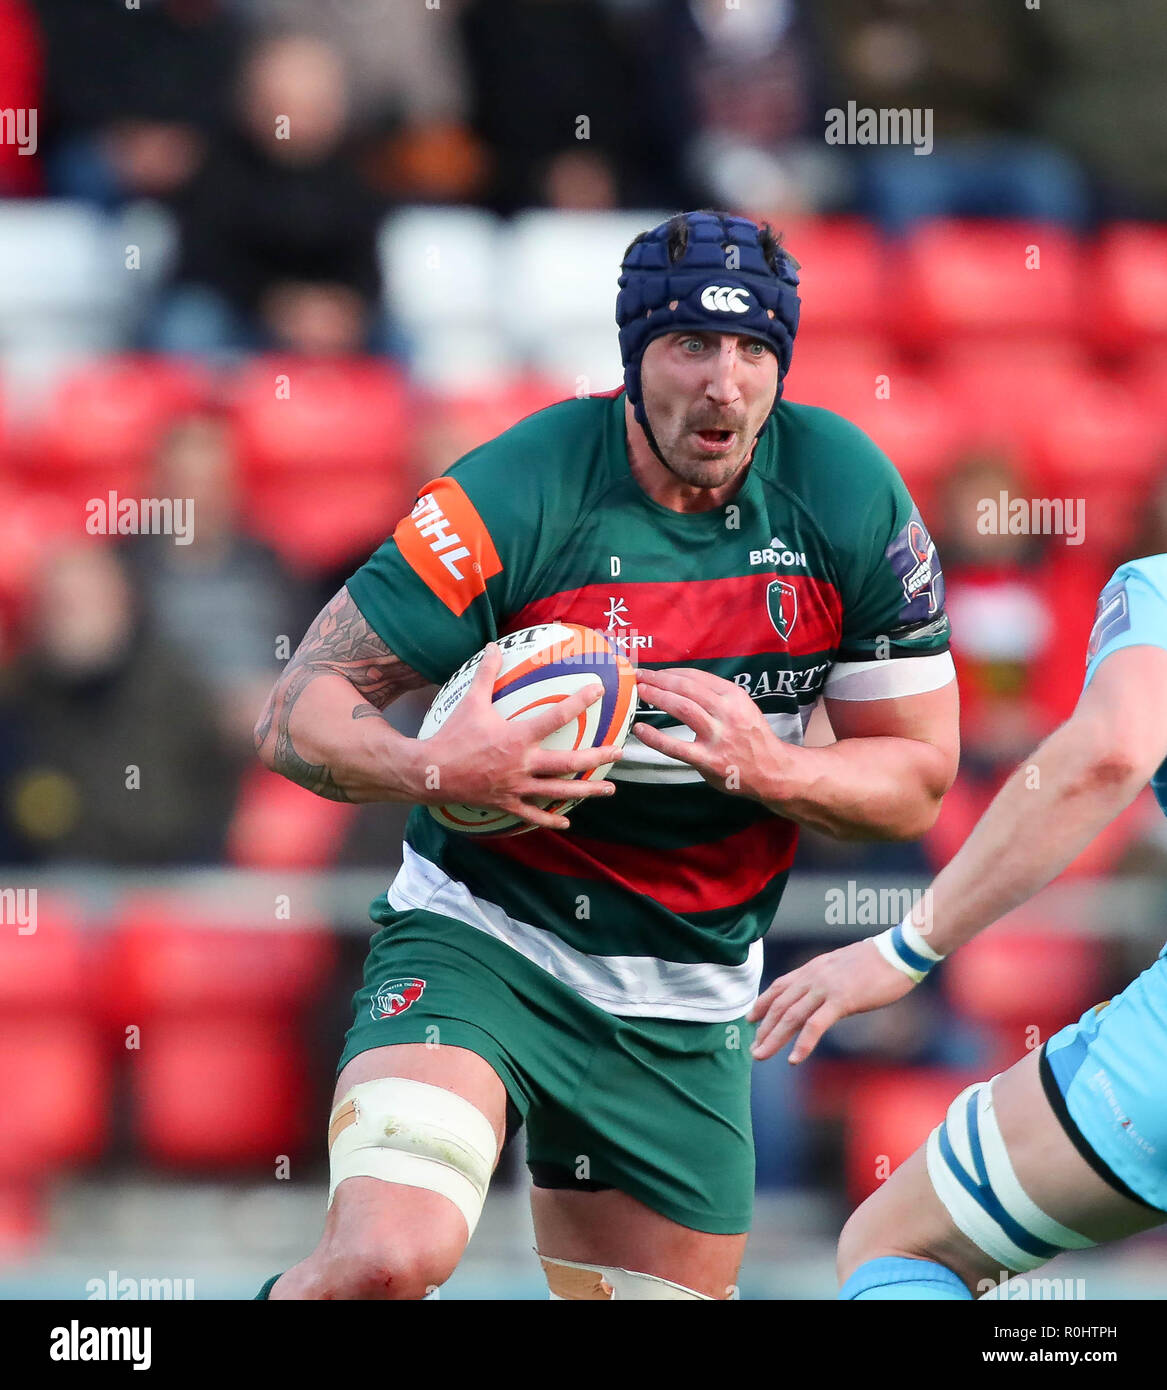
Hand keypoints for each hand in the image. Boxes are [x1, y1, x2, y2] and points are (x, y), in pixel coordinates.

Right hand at [419, 643, 621, 829]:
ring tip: (609, 789)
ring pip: (559, 792)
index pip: (557, 716)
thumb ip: (486, 674)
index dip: (580, 701)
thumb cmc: (453, 735)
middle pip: (569, 763)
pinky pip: (533, 814)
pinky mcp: (507, 802)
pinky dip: (550, 819)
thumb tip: (492, 646)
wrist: (432, 772)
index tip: (598, 690)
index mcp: (518, 737)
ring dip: (587, 791)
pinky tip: (566, 823)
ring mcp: (517, 786)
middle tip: (619, 752)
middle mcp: (523, 764)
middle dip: (598, 757)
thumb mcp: (471, 702)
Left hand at [633, 667, 789, 798]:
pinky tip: (640, 729)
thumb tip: (681, 686)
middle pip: (686, 688)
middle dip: (659, 679)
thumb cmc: (752, 739)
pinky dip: (654, 737)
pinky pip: (675, 746)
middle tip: (640, 677)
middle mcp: (727, 712)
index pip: (697, 677)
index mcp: (734, 696)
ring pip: (682, 708)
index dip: (671, 672)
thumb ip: (717, 698)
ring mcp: (717, 736)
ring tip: (640, 692)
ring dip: (657, 697)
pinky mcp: (708, 759)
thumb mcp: (742, 708)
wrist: (773, 771)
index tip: (655, 672)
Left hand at [747, 939, 916, 1062]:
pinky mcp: (841, 1000)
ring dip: (773, 1039)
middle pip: (780, 1005)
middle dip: (764, 1029)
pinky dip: (803, 1043)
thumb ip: (826, 978)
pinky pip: (816, 1025)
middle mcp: (813, 976)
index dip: (762, 1003)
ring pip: (791, 1016)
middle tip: (753, 1049)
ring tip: (760, 1056)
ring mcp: (825, 988)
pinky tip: (794, 1059)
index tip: (751, 1019)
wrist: (898, 951)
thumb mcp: (842, 966)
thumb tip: (821, 992)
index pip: (779, 986)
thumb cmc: (877, 961)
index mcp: (813, 968)